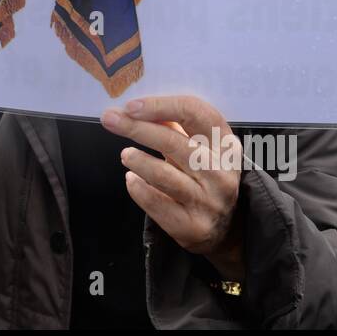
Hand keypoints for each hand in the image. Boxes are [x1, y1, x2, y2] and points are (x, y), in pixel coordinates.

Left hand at [101, 95, 244, 280]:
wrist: (224, 229)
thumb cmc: (204, 176)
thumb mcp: (200, 148)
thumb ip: (175, 127)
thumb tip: (137, 108)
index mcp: (226, 144)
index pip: (195, 112)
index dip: (160, 106)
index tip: (131, 106)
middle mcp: (222, 172)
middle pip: (174, 142)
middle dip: (136, 128)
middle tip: (110, 120)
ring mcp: (209, 201)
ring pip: (163, 175)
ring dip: (137, 160)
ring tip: (126, 155)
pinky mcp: (193, 226)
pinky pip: (155, 202)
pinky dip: (137, 187)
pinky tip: (132, 180)